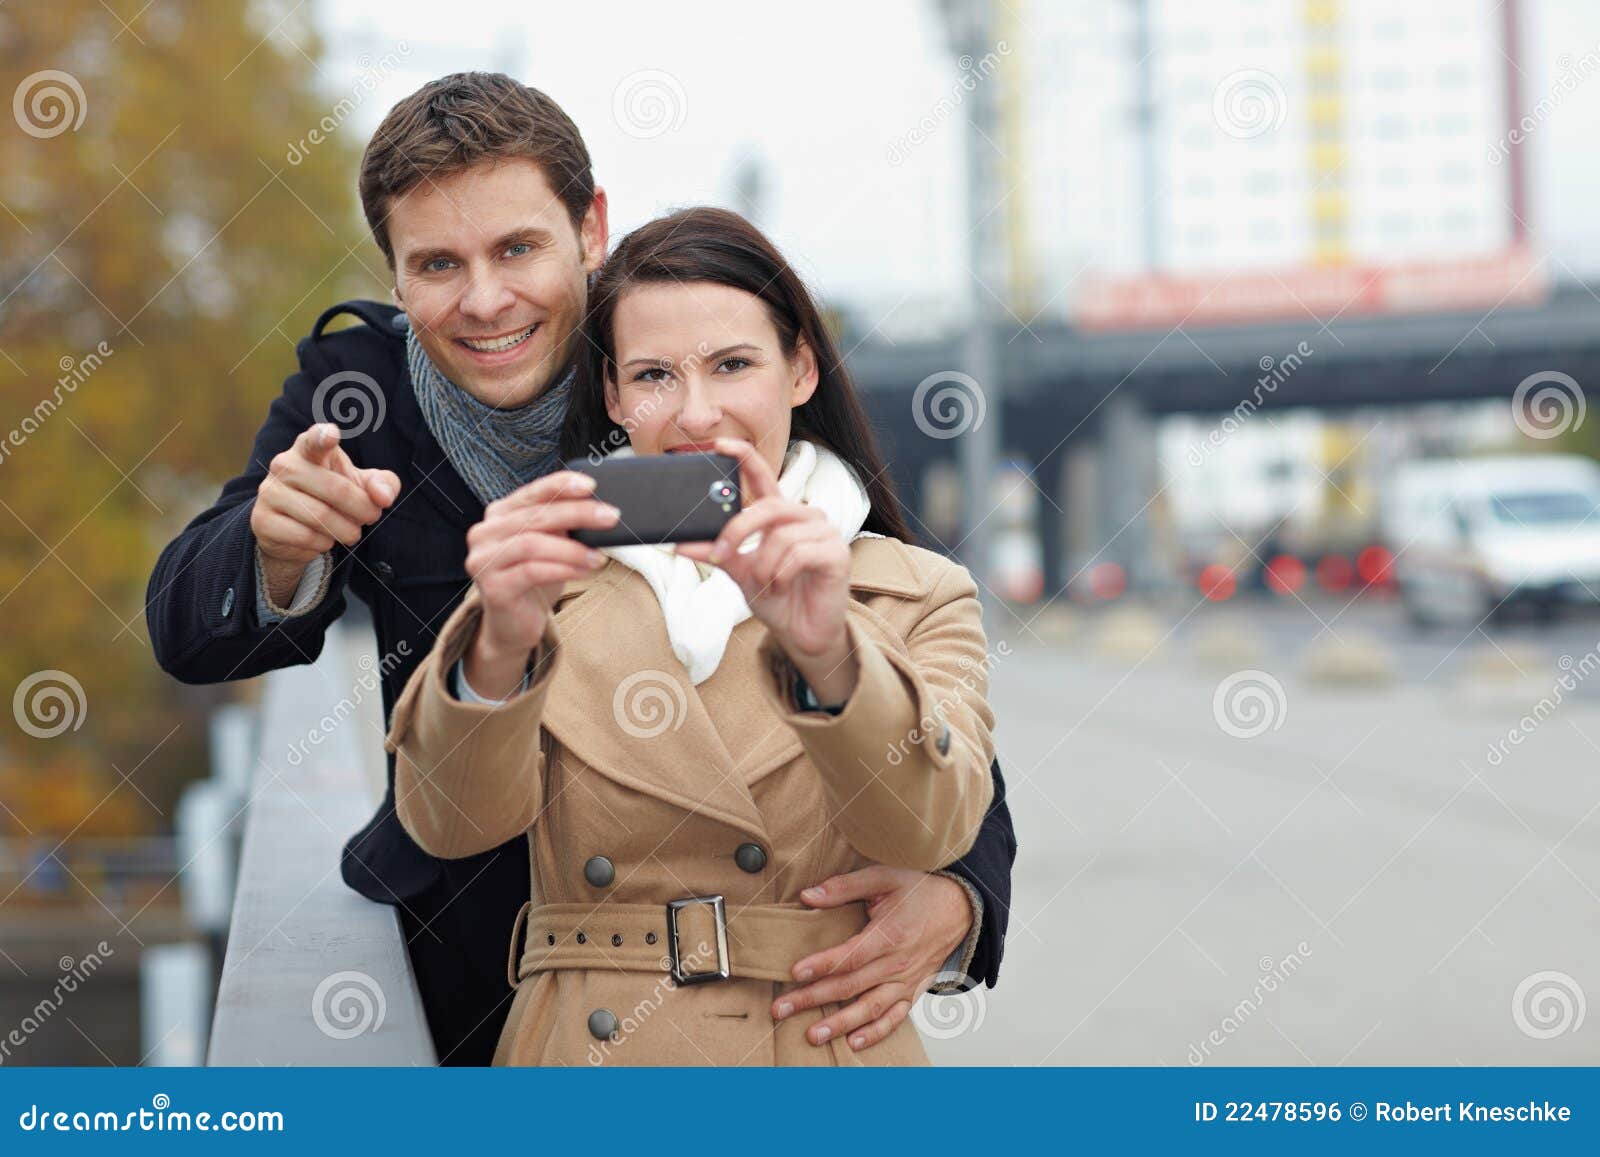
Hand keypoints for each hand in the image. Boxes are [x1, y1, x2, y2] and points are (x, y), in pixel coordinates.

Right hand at [252, 422, 399, 594]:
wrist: (293, 532)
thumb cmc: (333, 498)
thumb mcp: (362, 486)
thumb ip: (382, 484)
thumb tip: (383, 497)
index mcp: (309, 449)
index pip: (314, 440)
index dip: (323, 436)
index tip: (332, 434)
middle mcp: (284, 465)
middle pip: (336, 489)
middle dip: (362, 509)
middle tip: (370, 517)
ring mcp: (270, 492)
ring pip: (321, 517)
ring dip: (345, 531)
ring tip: (349, 532)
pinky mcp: (262, 521)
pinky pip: (305, 537)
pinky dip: (323, 544)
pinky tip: (323, 539)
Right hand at [461, 470, 617, 697]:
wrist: (514, 624)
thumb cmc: (535, 579)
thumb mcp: (550, 545)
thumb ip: (562, 524)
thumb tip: (599, 508)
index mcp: (499, 515)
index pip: (531, 492)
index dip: (560, 485)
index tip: (591, 485)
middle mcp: (484, 533)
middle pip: (536, 517)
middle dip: (578, 514)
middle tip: (610, 517)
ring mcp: (483, 560)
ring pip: (532, 544)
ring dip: (572, 549)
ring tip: (599, 556)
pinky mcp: (491, 588)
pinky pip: (532, 572)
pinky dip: (563, 569)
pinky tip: (585, 571)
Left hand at [675, 438, 855, 698]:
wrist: (802, 634)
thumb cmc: (776, 599)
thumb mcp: (739, 573)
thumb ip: (717, 553)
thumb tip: (681, 544)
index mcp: (780, 516)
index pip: (763, 476)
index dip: (744, 457)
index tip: (719, 445)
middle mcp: (804, 517)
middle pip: (766, 507)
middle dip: (737, 531)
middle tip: (721, 555)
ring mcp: (824, 532)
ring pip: (780, 536)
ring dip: (763, 566)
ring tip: (765, 584)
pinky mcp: (837, 552)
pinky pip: (798, 553)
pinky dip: (781, 574)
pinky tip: (783, 586)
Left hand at [770, 865, 972, 1051]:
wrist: (960, 907)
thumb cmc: (921, 889)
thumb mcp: (884, 877)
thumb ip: (844, 886)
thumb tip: (807, 895)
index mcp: (889, 934)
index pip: (851, 955)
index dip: (822, 964)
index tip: (795, 972)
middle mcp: (897, 963)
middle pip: (850, 986)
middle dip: (813, 999)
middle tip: (782, 1009)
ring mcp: (906, 981)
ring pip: (870, 1008)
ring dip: (840, 1024)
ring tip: (812, 1035)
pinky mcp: (913, 991)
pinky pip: (894, 1018)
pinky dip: (875, 1033)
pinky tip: (853, 1042)